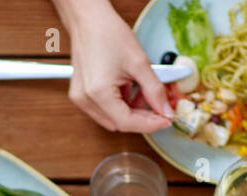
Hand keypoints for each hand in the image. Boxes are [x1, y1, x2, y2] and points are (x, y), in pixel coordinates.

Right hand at [63, 2, 171, 132]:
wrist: (88, 20)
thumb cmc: (107, 34)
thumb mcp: (139, 62)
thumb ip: (155, 90)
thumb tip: (165, 109)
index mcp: (98, 93)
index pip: (127, 122)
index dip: (149, 124)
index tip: (166, 120)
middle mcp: (86, 100)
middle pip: (118, 123)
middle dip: (141, 118)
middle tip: (160, 107)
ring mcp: (81, 98)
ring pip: (111, 119)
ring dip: (131, 111)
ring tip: (143, 92)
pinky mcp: (81, 95)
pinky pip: (103, 110)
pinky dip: (120, 105)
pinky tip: (129, 90)